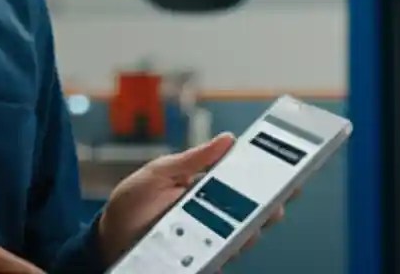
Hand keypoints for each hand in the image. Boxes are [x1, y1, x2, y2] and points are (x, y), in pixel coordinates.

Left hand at [97, 133, 290, 265]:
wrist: (108, 239)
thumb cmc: (132, 203)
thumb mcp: (159, 172)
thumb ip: (193, 159)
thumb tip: (228, 138)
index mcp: (206, 188)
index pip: (242, 181)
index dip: (267, 174)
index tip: (290, 164)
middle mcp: (213, 216)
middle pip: (252, 211)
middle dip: (272, 202)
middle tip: (284, 194)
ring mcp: (208, 240)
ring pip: (243, 236)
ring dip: (255, 227)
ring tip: (265, 216)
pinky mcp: (201, 261)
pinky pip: (223, 257)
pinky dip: (231, 250)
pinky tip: (237, 241)